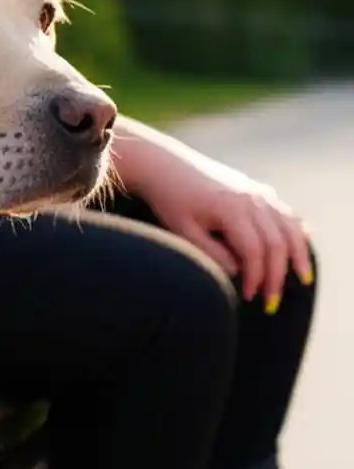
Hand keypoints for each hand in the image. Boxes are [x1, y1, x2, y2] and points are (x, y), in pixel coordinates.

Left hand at [128, 142, 312, 312]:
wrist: (166, 167)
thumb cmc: (171, 201)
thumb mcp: (184, 231)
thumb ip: (212, 253)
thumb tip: (240, 272)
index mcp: (232, 209)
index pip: (254, 251)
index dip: (255, 277)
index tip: (249, 297)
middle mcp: (253, 199)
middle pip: (277, 242)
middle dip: (277, 275)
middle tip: (271, 301)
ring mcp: (259, 192)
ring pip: (290, 227)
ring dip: (298, 255)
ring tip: (303, 279)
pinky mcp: (259, 190)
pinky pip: (286, 214)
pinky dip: (296, 233)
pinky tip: (299, 249)